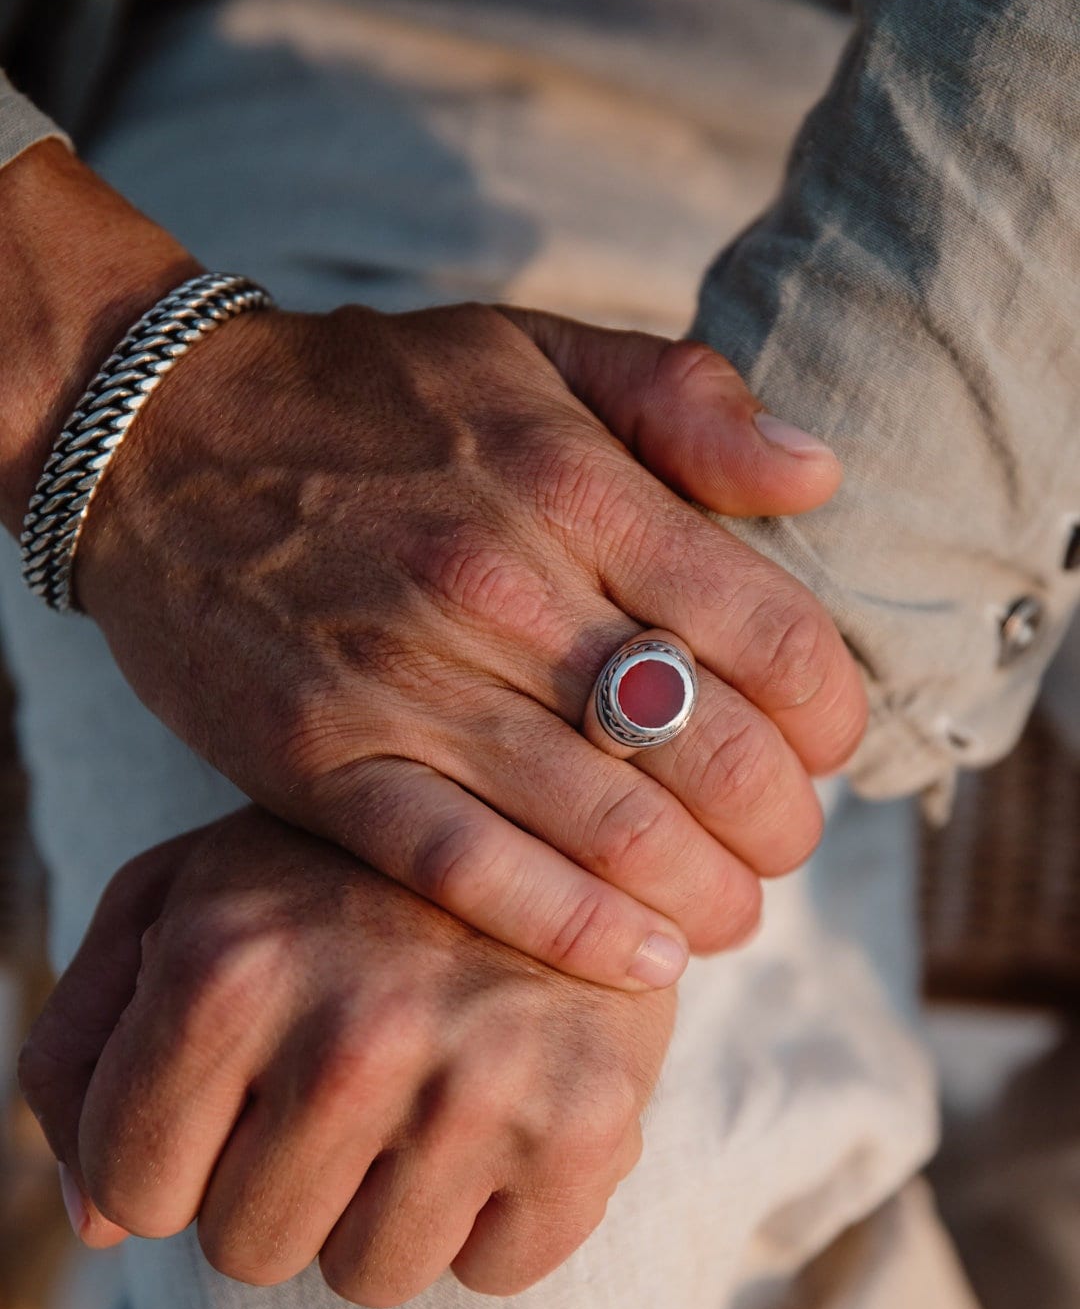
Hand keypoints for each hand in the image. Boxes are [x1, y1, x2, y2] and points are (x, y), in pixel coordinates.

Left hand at [19, 808, 676, 1303]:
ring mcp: (477, 1083)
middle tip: (342, 1087)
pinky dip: (495, 1217)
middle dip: (280, 1187)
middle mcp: (352, 1031)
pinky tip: (506, 1112)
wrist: (558, 825)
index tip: (232, 1101)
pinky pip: (494, 1273)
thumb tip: (98, 1222)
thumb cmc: (342, 874)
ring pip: (370, 1276)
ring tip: (423, 1093)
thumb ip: (89, 1041)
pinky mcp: (587, 1125)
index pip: (136, 1189)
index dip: (176, 1160)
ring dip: (386, 1209)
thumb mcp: (185, 897)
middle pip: (248, 1249)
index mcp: (225, 963)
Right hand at [74, 300, 864, 988]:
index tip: (827, 746)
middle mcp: (502, 589)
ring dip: (705, 895)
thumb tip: (819, 475)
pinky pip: (472, 873)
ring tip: (730, 912)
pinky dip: (574, 933)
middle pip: (710, 751)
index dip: (832, 717)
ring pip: (609, 830)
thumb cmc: (369, 398)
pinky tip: (642, 959)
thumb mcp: (534, 349)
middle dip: (781, 825)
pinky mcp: (325, 765)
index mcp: (574, 485)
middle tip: (783, 843)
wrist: (161, 441)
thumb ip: (685, 400)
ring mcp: (408, 686)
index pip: (773, 636)